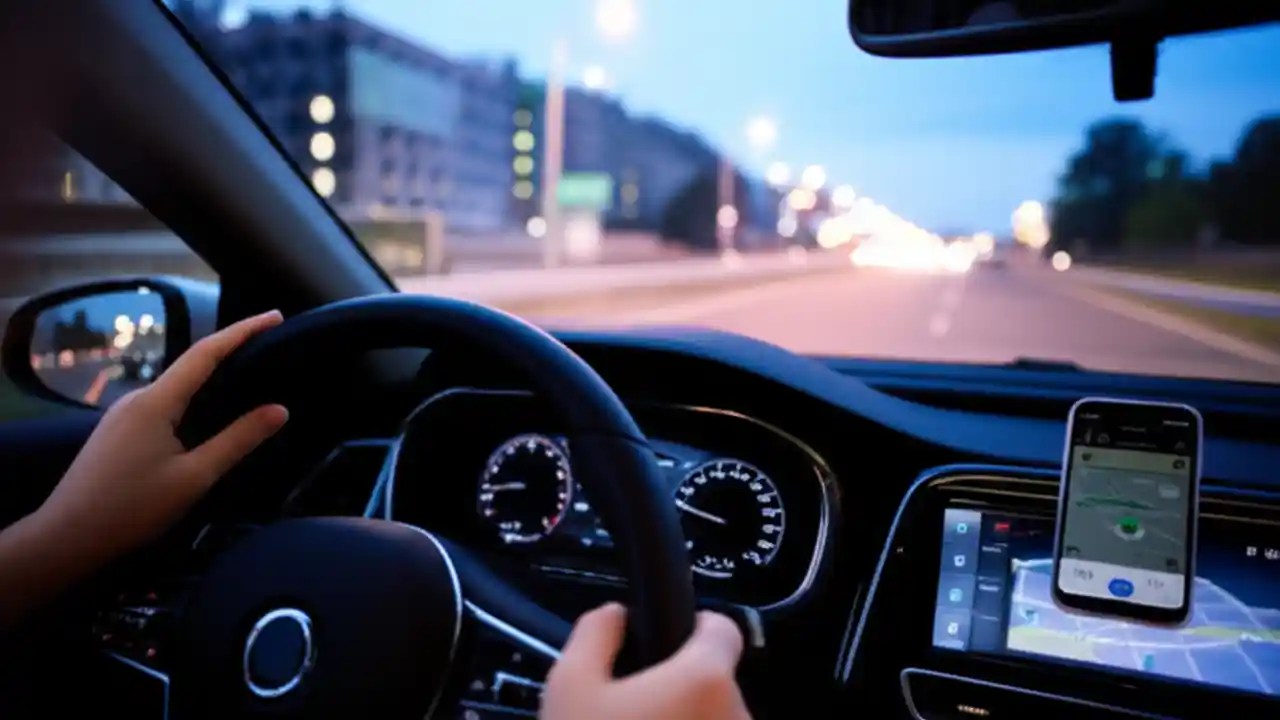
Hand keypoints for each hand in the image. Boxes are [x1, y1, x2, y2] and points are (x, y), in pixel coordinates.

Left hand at [39, 310, 288, 560]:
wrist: (65, 538)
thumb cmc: (133, 508)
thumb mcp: (195, 477)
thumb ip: (238, 440)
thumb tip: (279, 409)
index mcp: (156, 401)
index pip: (206, 353)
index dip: (243, 331)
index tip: (275, 316)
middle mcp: (137, 398)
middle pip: (191, 366)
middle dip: (230, 353)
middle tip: (271, 350)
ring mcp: (123, 415)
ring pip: (176, 388)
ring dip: (210, 380)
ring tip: (248, 383)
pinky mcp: (117, 432)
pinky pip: (162, 405)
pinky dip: (192, 401)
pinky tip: (207, 418)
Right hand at [540, 604, 750, 719]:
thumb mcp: (570, 685)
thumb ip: (595, 633)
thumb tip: (612, 614)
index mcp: (705, 678)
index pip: (723, 628)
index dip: (694, 626)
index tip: (666, 641)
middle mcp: (737, 713)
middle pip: (715, 679)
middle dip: (680, 685)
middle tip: (635, 706)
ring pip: (714, 717)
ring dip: (686, 717)